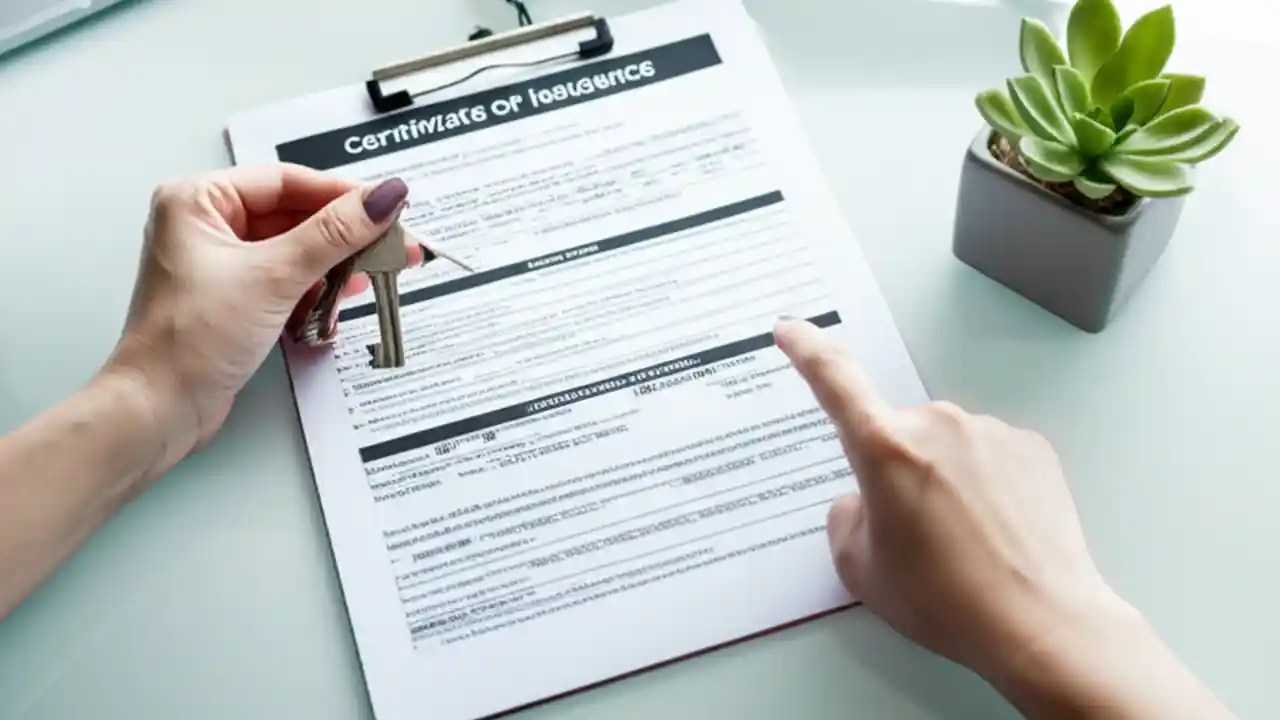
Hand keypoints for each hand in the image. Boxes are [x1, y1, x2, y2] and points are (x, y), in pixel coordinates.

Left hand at [105, 164, 417, 466]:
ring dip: (334, 263)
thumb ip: (334, 234)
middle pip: (294, 214)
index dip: (341, 193)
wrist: (160, 409)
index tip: (387, 204)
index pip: (286, 182)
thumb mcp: (274, 276)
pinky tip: (339, 299)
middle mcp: (206, 226)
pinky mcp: (235, 298)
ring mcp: (220, 265)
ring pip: (295, 249)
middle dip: (345, 233)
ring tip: (374, 272)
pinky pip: (287, 279)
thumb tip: (382, 199)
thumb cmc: (189, 341)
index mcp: (197, 201)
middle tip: (392, 242)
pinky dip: (315, 288)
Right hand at [773, 318, 1232, 717]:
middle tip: (910, 533)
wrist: (1040, 621)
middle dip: (893, 470)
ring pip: (943, 444)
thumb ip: (846, 517)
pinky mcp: (1030, 447)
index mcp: (883, 449)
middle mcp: (936, 424)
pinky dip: (983, 484)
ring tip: (961, 542)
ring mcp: (989, 431)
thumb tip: (866, 498)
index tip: (791, 329)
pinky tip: (994, 531)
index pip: (833, 378)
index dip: (806, 349)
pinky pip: (987, 454)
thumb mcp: (860, 569)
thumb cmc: (946, 601)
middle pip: (894, 432)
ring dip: (940, 477)